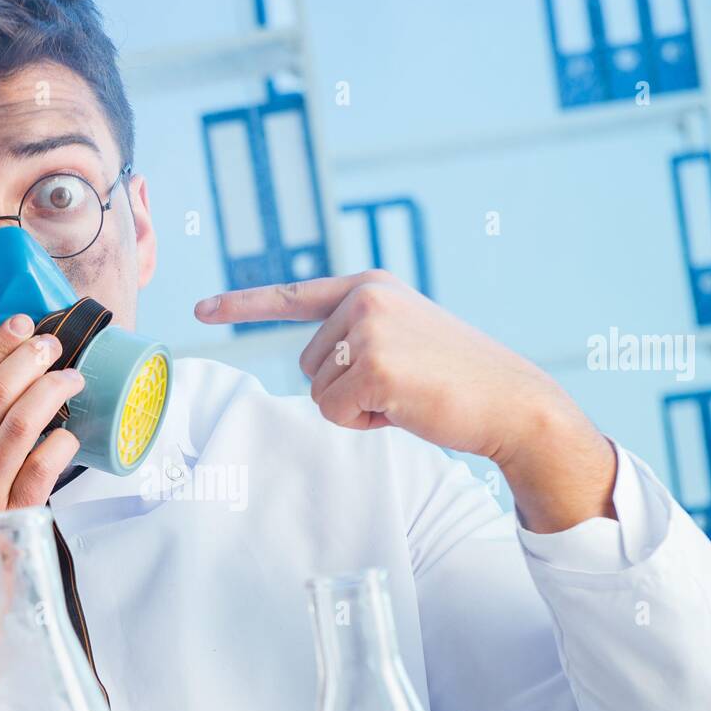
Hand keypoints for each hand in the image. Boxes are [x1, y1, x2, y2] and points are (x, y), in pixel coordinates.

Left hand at [195, 270, 616, 532]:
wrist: (510, 402)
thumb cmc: (455, 381)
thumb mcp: (403, 339)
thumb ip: (357, 338)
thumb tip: (318, 368)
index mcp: (370, 286)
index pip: (293, 295)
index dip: (242, 305)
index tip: (200, 309)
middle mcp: (365, 298)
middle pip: (306, 365)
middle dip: (345, 389)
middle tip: (401, 385)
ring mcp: (369, 329)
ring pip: (318, 392)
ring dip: (357, 408)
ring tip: (407, 394)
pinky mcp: (373, 365)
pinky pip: (334, 413)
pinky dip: (365, 423)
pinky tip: (406, 408)